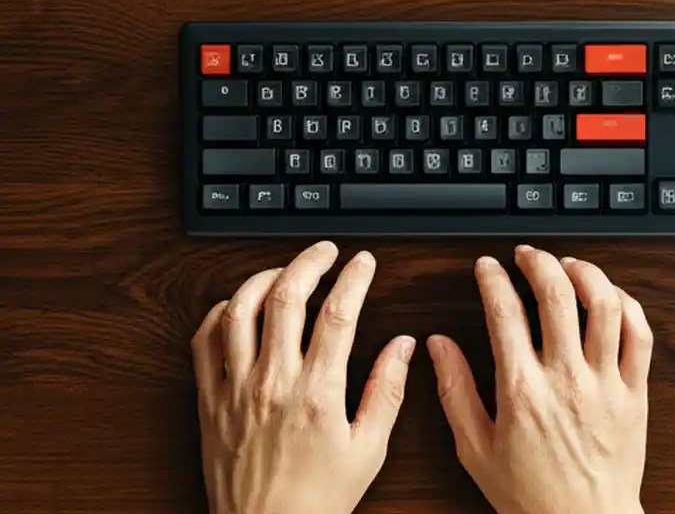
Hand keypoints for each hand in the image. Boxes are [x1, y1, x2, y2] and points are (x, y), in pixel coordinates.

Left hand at [190, 242, 414, 513]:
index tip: (363, 263)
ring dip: (262, 279)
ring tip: (282, 270)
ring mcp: (235, 389)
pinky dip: (219, 314)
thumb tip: (404, 347)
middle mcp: (273, 383)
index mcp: (317, 393)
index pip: (338, 313)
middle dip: (309, 261)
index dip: (354, 278)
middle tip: (325, 251)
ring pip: (240, 310)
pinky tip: (237, 307)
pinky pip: (204, 342)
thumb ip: (388, 391)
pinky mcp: (209, 402)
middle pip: (286, 297)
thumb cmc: (316, 500)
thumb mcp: (369, 449)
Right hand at [427, 245, 653, 513]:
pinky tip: (611, 297)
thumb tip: (438, 345)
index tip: (486, 267)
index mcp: (522, 390)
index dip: (492, 278)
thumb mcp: (476, 449)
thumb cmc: (532, 495)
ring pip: (604, 306)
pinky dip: (628, 305)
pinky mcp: (636, 393)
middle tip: (527, 255)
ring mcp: (606, 383)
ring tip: (570, 265)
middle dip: (538, 262)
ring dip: (586, 274)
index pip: (504, 311)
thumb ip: (455, 391)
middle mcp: (566, 379)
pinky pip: (640, 335)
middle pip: (557, 295)